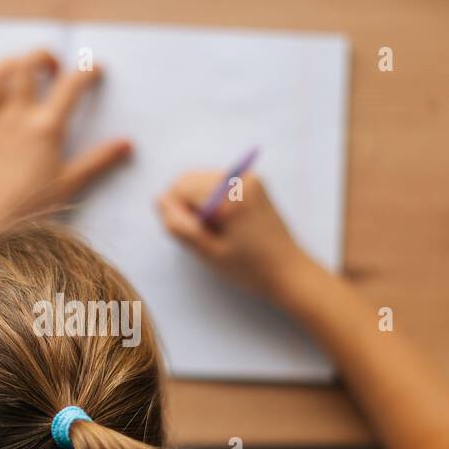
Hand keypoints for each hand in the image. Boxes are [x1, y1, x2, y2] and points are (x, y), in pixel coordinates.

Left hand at [0, 49, 131, 219]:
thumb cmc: (33, 205)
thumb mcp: (72, 182)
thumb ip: (100, 160)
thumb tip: (128, 144)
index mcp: (47, 127)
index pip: (71, 86)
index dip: (87, 71)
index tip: (96, 70)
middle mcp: (19, 117)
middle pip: (27, 66)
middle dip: (42, 56)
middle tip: (53, 67)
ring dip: (10, 62)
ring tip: (21, 66)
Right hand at [157, 171, 313, 298]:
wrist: (289, 271)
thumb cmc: (250, 268)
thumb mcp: (209, 253)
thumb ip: (179, 226)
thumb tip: (158, 200)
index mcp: (230, 195)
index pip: (181, 188)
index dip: (176, 213)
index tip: (193, 236)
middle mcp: (240, 177)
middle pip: (189, 179)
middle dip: (186, 205)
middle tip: (203, 235)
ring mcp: (248, 177)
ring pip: (201, 180)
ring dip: (198, 203)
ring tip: (217, 231)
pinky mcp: (252, 182)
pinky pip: (217, 184)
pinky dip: (212, 201)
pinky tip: (225, 223)